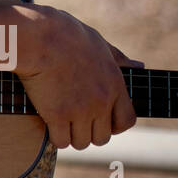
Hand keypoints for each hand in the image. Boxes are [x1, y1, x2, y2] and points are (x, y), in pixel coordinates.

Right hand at [17, 6, 141, 150]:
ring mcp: (79, 110)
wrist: (37, 37)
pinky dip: (54, 135)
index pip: (126, 121)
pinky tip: (48, 121)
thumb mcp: (98, 42)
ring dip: (70, 135)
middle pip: (102, 137)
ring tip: (60, 120)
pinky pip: (61, 141)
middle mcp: (101, 101)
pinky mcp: (57, 115)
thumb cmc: (64, 34)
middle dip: (88, 131)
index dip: (113, 125)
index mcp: (114, 84)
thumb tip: (140, 66)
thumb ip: (119, 58)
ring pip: (81, 142)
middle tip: (74, 120)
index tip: (99, 119)